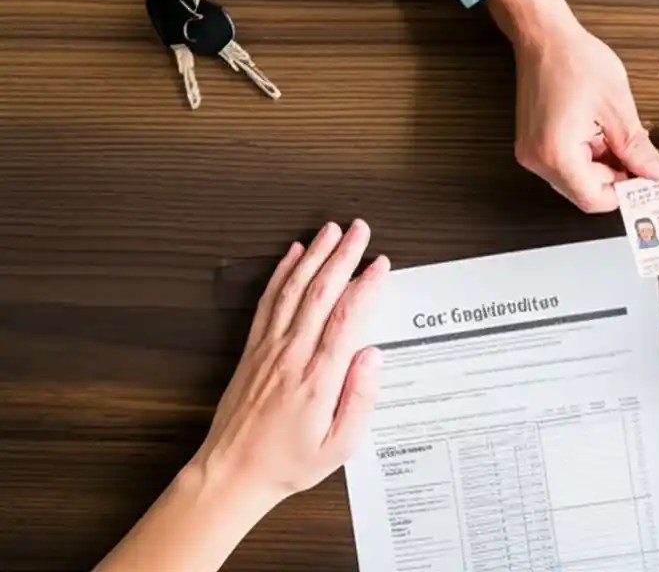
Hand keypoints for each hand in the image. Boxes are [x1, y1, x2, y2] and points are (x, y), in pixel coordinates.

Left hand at [192, 219, 388, 503]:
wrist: (233, 473)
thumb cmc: (288, 463)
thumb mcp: (340, 446)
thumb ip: (361, 398)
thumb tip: (373, 355)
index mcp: (319, 379)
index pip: (348, 318)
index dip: (366, 285)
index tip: (381, 264)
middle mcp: (292, 356)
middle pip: (321, 292)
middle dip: (343, 255)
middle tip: (360, 230)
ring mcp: (269, 349)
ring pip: (295, 289)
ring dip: (314, 255)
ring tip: (331, 231)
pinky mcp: (253, 350)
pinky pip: (269, 302)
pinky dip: (282, 274)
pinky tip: (292, 255)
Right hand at [489, 0, 658, 212]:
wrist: (543, 36)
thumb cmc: (574, 60)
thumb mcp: (618, 108)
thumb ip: (637, 149)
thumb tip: (655, 173)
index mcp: (557, 154)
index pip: (593, 199)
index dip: (623, 193)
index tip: (645, 181)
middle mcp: (538, 159)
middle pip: (584, 191)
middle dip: (615, 176)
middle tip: (639, 156)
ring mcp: (532, 152)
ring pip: (576, 178)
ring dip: (602, 164)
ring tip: (617, 135)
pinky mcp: (533, 143)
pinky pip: (565, 163)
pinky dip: (587, 154)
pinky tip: (601, 131)